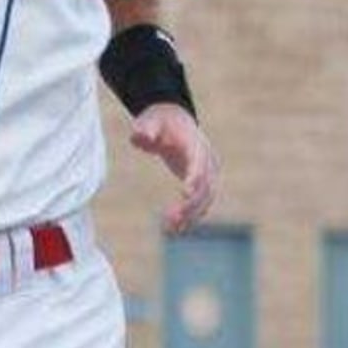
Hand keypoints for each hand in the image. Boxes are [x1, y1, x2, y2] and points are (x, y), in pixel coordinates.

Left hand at [130, 102, 218, 233]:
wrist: (174, 118)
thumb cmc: (159, 120)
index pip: (199, 162)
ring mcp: (208, 170)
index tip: (185, 193)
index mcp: (195, 144)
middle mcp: (207, 159)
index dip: (194, 177)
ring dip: (192, 214)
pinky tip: (178, 228)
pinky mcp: (203, 180)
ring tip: (172, 228)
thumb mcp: (149, 121)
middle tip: (171, 219)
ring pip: (206, 197)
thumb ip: (144, 129)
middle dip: (191, 203)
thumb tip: (139, 135)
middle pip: (205, 184)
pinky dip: (193, 215)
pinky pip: (203, 201)